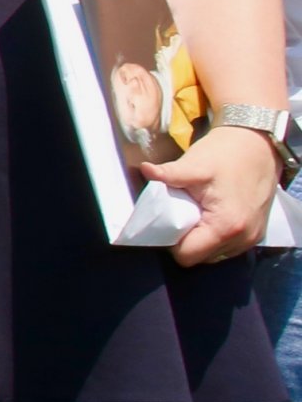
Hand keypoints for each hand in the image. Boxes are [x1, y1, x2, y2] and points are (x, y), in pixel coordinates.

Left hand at [142, 125, 280, 264]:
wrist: (258, 144)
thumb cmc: (225, 153)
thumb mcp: (194, 164)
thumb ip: (168, 174)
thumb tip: (144, 169)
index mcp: (226, 227)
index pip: (187, 255)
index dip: (170, 242)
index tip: (165, 221)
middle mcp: (242, 239)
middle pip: (199, 257)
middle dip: (184, 240)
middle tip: (178, 215)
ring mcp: (252, 238)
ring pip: (213, 254)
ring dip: (200, 239)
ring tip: (194, 213)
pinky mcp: (256, 233)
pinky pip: (227, 246)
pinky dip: (214, 236)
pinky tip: (208, 215)